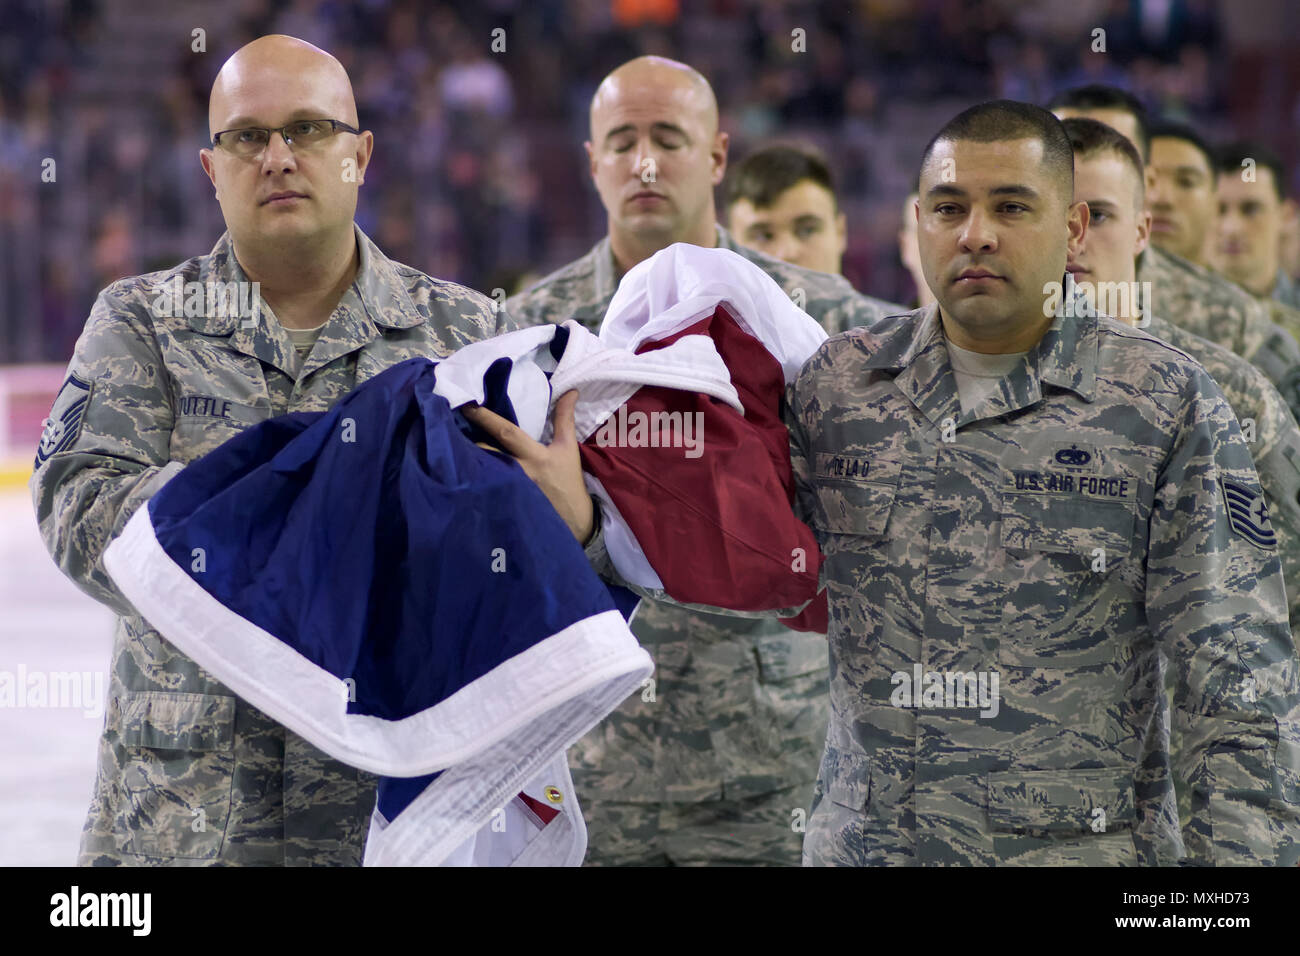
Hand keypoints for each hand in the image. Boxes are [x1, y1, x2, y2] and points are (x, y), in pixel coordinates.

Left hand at [461, 390, 594, 543]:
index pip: (507, 432)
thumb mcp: (568, 448)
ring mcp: (508, 490)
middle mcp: (518, 473)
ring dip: (465, 458)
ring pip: (480, 471)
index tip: (466, 404)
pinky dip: (470, 476)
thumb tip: (570, 391)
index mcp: (535, 456)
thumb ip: (565, 418)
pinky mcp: (501, 504)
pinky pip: (481, 487)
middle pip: (485, 453)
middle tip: (445, 422)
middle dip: (465, 439)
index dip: (486, 418)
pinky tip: (456, 469)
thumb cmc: (568, 479)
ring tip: (446, 443)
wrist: (573, 519)